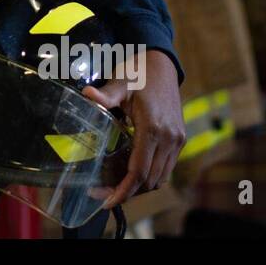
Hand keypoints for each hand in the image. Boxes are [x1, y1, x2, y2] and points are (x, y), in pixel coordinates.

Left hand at [81, 50, 184, 208]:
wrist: (161, 63)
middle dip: (127, 192)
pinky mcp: (179, 139)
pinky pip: (166, 168)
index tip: (107, 201)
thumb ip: (105, 95)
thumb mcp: (120, 82)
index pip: (139, 172)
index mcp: (153, 128)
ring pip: (160, 177)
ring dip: (139, 187)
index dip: (123, 191)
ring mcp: (177, 140)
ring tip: (114, 187)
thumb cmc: (138, 72)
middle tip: (102, 194)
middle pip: (149, 180)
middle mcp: (169, 138)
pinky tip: (131, 173)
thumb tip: (86, 94)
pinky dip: (150, 176)